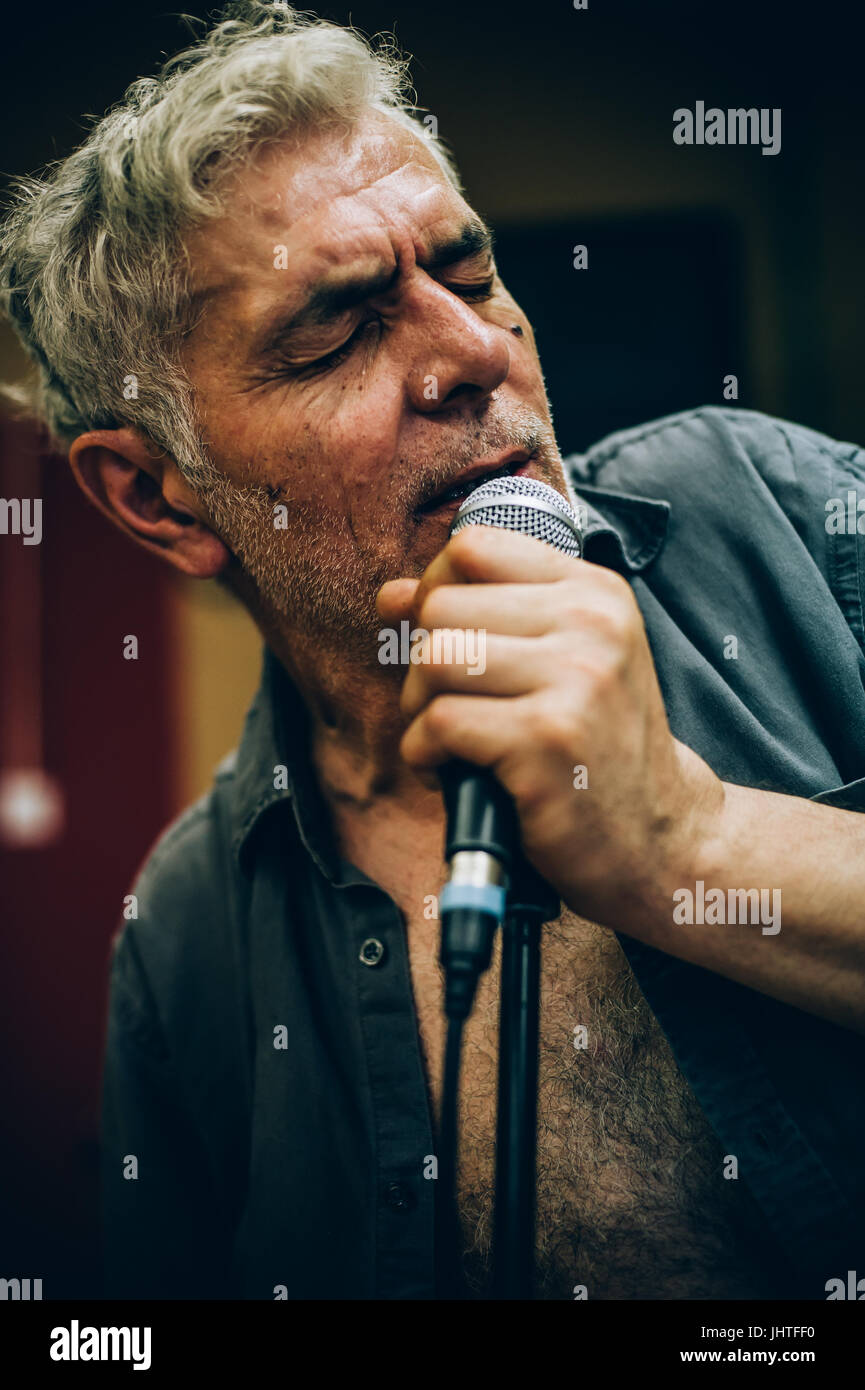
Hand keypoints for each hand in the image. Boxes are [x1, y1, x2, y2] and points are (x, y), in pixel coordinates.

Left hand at [376, 525, 723, 931]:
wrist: (657, 835)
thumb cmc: (593, 747)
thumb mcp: (555, 663)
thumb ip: (477, 618)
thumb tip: (391, 594)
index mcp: (594, 592)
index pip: (473, 547)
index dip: (437, 592)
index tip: (451, 642)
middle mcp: (592, 624)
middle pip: (441, 607)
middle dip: (421, 663)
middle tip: (452, 709)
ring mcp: (575, 680)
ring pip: (433, 660)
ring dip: (420, 710)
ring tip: (452, 740)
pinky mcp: (547, 739)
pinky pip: (438, 723)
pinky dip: (426, 755)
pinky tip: (456, 772)